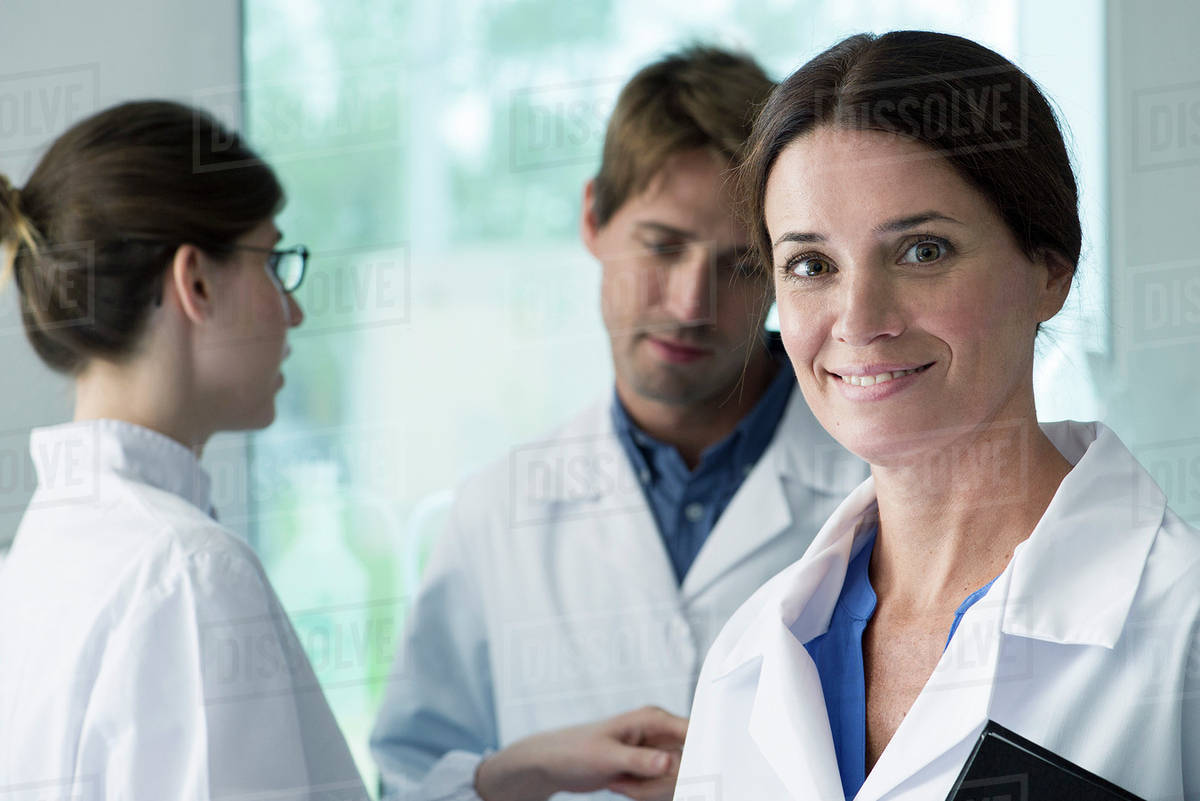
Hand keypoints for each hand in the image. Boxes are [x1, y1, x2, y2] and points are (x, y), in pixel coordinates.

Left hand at [474, 705, 687, 800]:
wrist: (554, 764)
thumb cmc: (574, 750)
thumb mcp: (607, 756)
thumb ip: (640, 761)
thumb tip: (670, 763)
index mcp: (653, 719)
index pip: (693, 733)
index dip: (700, 754)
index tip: (689, 776)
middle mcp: (659, 733)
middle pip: (686, 765)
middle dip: (659, 783)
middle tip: (628, 782)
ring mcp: (656, 752)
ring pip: (674, 781)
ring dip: (648, 791)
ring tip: (620, 782)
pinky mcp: (650, 770)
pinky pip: (661, 789)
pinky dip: (643, 794)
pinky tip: (621, 785)